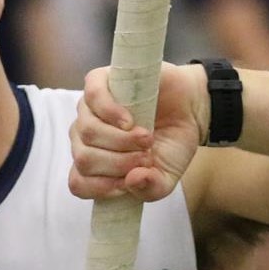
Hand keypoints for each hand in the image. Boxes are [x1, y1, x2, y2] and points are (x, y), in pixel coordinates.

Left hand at [67, 63, 207, 202]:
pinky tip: (130, 120)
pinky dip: (111, 112)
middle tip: (146, 156)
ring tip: (147, 138)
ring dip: (121, 140)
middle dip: (119, 164)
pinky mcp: (100, 81)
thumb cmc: (172, 144)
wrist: (190, 110)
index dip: (102, 187)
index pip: (78, 183)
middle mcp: (85, 138)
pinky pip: (92, 97)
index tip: (129, 182)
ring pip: (87, 131)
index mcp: (95, 163)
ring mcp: (89, 109)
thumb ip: (151, 188)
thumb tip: (132, 180)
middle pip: (84, 159)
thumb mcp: (167, 176)